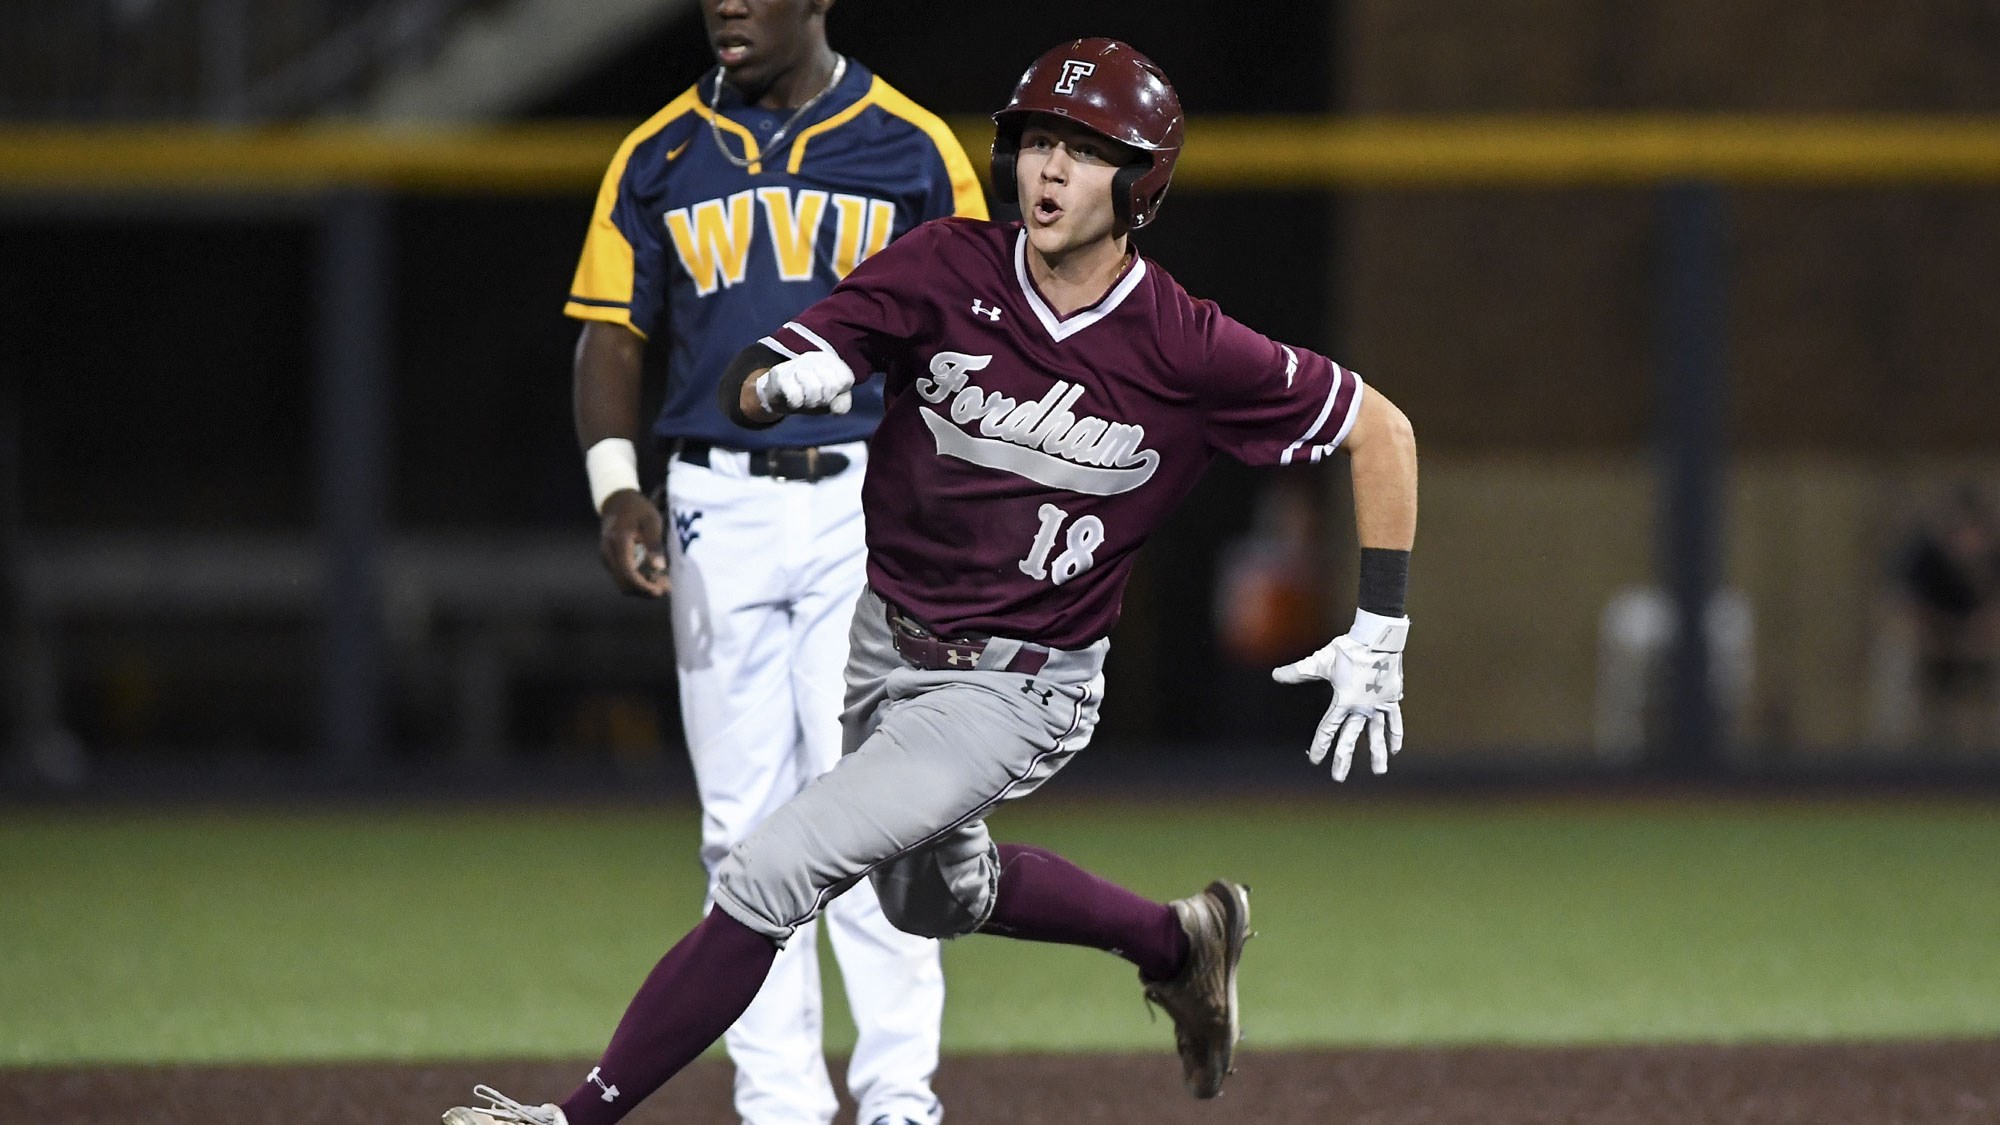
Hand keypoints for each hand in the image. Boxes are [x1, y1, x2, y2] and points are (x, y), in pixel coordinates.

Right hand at [599, 490, 668, 597]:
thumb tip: (659, 567)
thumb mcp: (651, 521)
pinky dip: (637, 580)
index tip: (662, 590)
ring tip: (662, 582)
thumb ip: (654, 544)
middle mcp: (608, 553)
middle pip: (624, 583)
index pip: (628, 573)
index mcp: (618, 543)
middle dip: (645, 590)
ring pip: (622, 583)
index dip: (645, 586)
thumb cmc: (638, 509)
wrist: (617, 501)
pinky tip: (652, 575)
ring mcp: (607, 558)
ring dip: (641, 587)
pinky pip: (622, 576)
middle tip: (666, 586)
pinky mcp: (610, 560)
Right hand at [755, 351, 853, 415]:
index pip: (846, 379)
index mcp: (830, 360)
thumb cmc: (810, 396)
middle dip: (824, 400)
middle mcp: (814, 357)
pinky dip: (796, 404)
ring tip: (804, 399)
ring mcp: (796, 364)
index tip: (829, 394)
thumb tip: (837, 409)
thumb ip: (842, 404)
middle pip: (830, 386)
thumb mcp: (831, 401)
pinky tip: (793, 399)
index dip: (838, 393)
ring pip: (813, 390)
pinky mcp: (779, 374)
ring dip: (810, 402)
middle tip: (814, 399)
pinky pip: (795, 396)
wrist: (779, 396)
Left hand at [1271, 609, 1407, 780]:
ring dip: (1377, 754)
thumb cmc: (1347, 649)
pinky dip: (1395, 735)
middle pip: (1350, 739)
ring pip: (1377, 735)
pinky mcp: (1391, 698)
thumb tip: (1275, 675)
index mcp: (1343, 701)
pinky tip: (1395, 749)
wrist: (1376, 639)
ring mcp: (1377, 705)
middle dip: (1343, 759)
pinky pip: (1394, 721)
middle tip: (1338, 778)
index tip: (1315, 759)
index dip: (1320, 745)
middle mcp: (1361, 708)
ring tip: (1378, 771)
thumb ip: (1298, 672)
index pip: (1328, 729)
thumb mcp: (1320, 661)